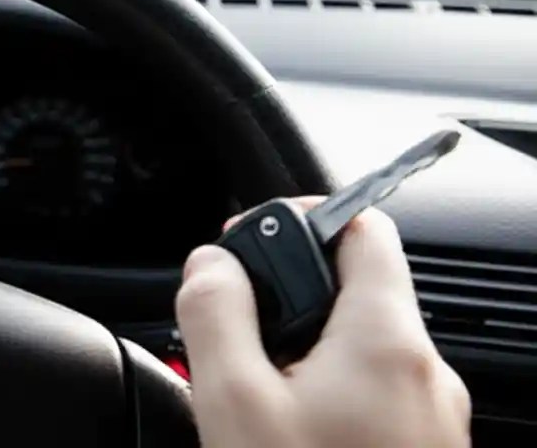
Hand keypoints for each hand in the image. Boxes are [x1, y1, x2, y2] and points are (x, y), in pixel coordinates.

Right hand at [176, 198, 470, 447]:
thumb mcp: (232, 401)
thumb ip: (214, 314)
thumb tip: (210, 262)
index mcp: (385, 341)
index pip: (364, 228)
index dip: (301, 217)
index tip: (251, 239)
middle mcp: (426, 372)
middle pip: (355, 290)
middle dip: (288, 296)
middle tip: (235, 331)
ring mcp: (432, 416)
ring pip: (359, 347)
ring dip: (302, 348)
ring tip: (253, 390)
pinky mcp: (424, 447)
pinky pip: (372, 393)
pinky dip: (324, 392)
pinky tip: (285, 426)